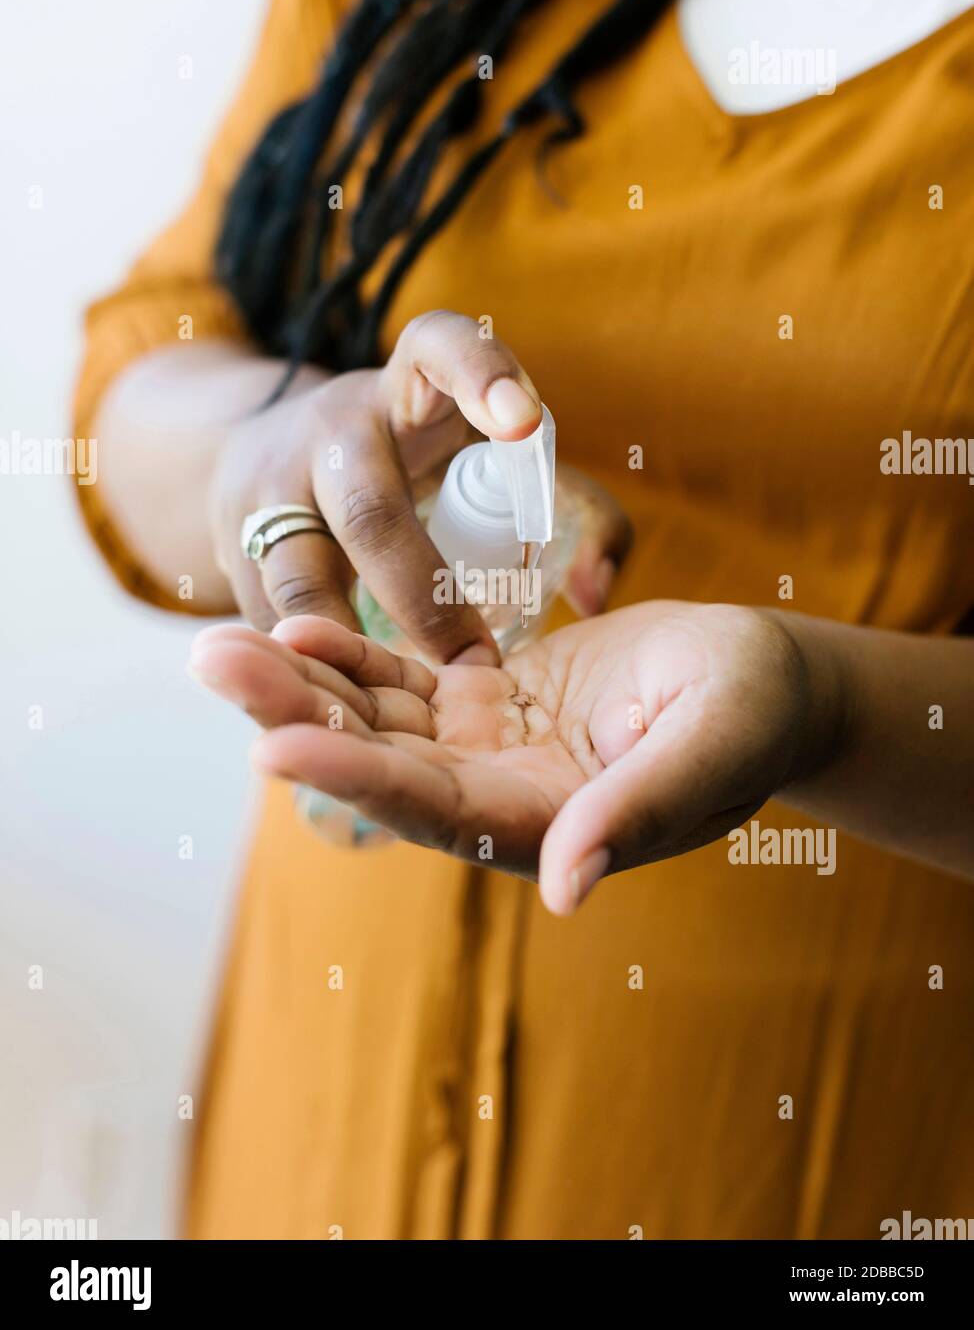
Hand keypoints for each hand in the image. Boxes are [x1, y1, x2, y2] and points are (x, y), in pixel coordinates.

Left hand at [189, 600, 842, 913]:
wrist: (761, 680)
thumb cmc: (754, 712)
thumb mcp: (711, 747)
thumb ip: (641, 809)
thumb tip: (570, 888)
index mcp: (547, 828)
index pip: (433, 808)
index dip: (353, 779)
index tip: (272, 747)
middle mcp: (499, 800)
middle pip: (378, 765)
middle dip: (294, 718)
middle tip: (212, 662)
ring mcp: (488, 750)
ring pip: (377, 723)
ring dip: (302, 687)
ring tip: (222, 644)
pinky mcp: (489, 703)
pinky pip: (407, 684)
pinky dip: (353, 662)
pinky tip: (301, 629)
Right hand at [207, 311, 627, 659]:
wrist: (271, 450)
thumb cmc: (422, 464)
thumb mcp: (490, 460)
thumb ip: (577, 511)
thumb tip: (596, 595)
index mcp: (410, 387)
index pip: (440, 348)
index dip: (481, 376)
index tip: (524, 424)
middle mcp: (334, 430)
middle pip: (370, 511)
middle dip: (425, 595)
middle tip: (476, 660)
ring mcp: (270, 487)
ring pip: (300, 577)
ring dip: (353, 647)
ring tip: (406, 696)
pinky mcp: (230, 546)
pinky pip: (267, 619)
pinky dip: (308, 665)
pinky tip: (344, 703)